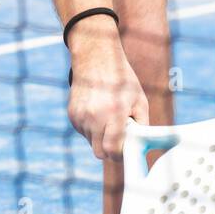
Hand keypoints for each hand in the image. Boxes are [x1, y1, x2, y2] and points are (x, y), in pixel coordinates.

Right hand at [67, 22, 147, 160]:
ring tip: (108, 117)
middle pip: (99, 153)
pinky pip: (83, 132)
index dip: (120, 155)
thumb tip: (142, 146)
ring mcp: (80, 116)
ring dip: (101, 136)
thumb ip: (142, 125)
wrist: (95, 58)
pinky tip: (97, 111)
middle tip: (119, 137)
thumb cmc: (121, 80)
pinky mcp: (72, 115)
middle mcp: (94, 117)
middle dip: (110, 149)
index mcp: (113, 113)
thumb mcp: (139, 100)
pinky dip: (91, 128)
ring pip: (91, 142)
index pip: (112, 151)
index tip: (125, 151)